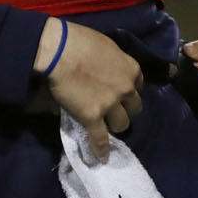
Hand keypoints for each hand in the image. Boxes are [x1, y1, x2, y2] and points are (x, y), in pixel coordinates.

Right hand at [36, 17, 142, 161]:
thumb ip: (112, 62)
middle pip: (135, 108)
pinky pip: (100, 138)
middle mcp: (126, 88)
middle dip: (126, 109)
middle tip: (113, 109)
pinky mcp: (93, 117)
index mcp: (131, 68)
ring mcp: (110, 104)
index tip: (120, 91)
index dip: (128, 89)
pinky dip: (101, 149)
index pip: (138, 85)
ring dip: (115, 125)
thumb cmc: (78, 40)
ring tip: (106, 126)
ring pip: (122, 124)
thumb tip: (106, 69)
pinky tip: (101, 157)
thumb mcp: (105, 46)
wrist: (59, 50)